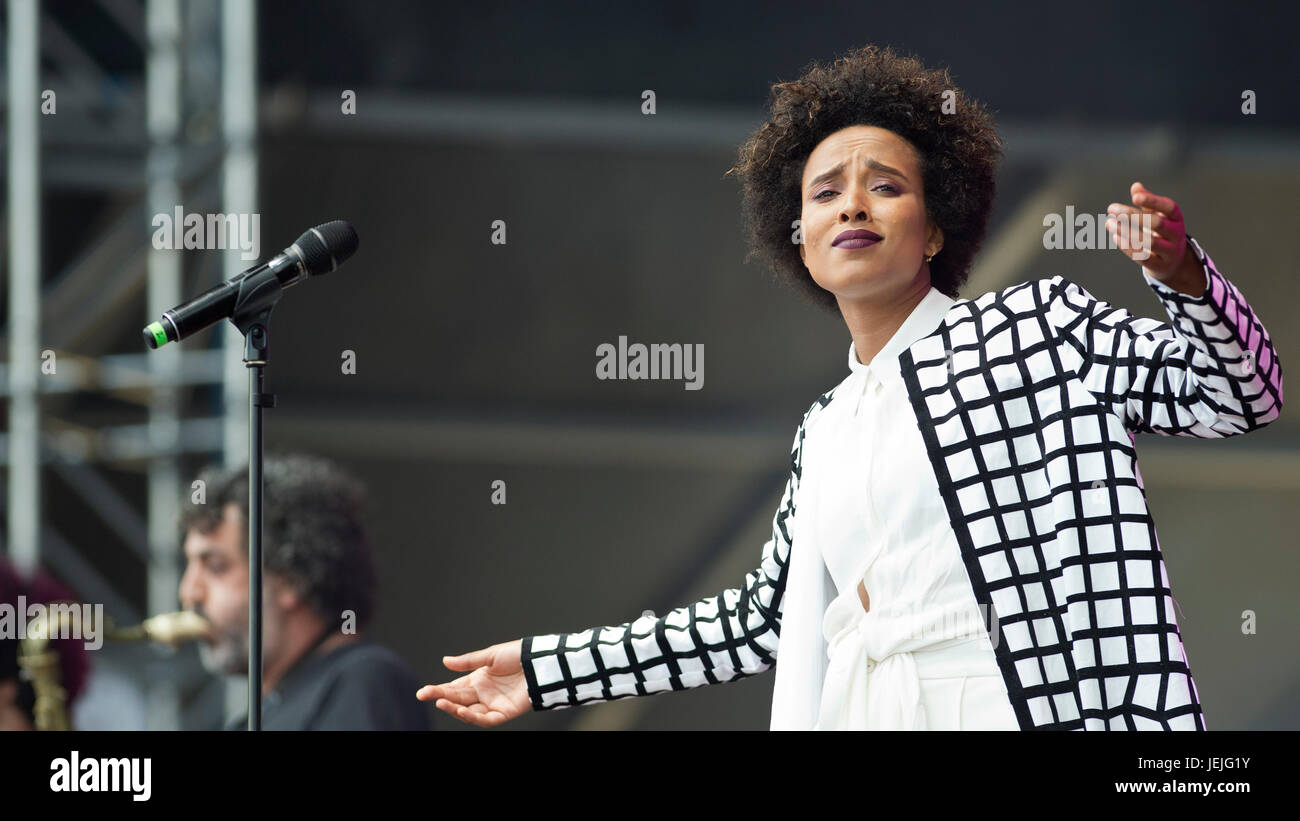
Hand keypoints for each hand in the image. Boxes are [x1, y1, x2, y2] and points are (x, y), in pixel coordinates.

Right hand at [416, 639, 531, 726]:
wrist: (541, 663)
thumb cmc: (519, 655)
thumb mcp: (491, 655)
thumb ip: (468, 661)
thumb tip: (445, 661)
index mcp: (479, 679)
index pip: (454, 687)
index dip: (439, 690)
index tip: (423, 691)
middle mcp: (483, 693)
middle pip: (458, 698)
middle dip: (441, 697)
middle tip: (424, 694)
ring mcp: (493, 704)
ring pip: (468, 711)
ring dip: (454, 709)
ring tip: (441, 702)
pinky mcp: (504, 713)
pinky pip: (485, 719)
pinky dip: (472, 717)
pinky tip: (462, 711)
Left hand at [1105, 182, 1201, 291]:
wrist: (1173, 261)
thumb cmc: (1161, 232)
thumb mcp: (1158, 215)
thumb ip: (1147, 201)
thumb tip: (1136, 186)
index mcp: (1176, 218)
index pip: (1168, 207)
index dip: (1153, 201)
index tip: (1135, 197)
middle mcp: (1177, 234)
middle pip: (1157, 223)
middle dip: (1133, 215)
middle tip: (1111, 208)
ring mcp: (1170, 251)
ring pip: (1149, 242)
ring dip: (1126, 231)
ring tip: (1109, 222)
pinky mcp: (1160, 265)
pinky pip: (1143, 257)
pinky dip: (1128, 247)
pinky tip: (1115, 236)